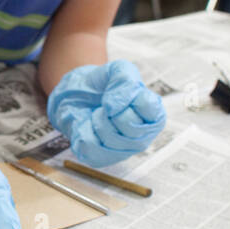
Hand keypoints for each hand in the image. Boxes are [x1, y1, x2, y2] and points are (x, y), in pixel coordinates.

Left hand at [47, 60, 165, 166]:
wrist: (75, 95)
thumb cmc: (102, 85)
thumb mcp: (118, 69)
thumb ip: (125, 79)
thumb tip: (115, 106)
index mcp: (154, 116)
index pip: (149, 108)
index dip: (129, 97)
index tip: (118, 92)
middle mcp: (142, 137)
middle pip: (131, 127)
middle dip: (112, 111)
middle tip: (106, 105)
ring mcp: (122, 151)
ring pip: (110, 138)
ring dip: (97, 120)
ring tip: (97, 114)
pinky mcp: (100, 159)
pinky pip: (89, 146)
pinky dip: (83, 130)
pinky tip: (88, 126)